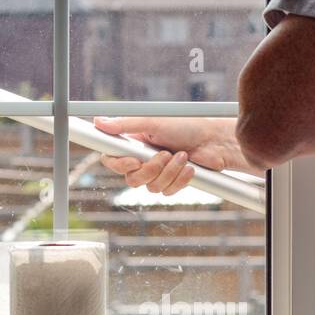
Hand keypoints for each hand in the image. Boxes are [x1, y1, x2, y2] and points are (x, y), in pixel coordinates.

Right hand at [93, 116, 256, 195]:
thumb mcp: (153, 122)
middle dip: (151, 169)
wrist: (216, 141)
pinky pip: (166, 192)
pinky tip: (189, 168)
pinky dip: (179, 180)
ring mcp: (157, 173)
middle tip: (165, 154)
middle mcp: (142, 159)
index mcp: (134, 143)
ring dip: (169, 172)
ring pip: (150, 187)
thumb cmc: (186, 126)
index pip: (111, 159)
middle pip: (131, 178)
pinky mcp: (172, 183)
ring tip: (183, 156)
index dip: (119, 165)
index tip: (134, 161)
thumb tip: (98, 122)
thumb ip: (125, 125)